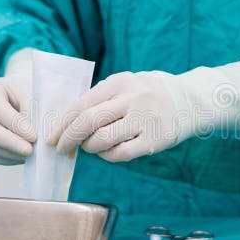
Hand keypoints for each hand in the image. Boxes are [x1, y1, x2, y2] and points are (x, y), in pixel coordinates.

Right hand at [0, 75, 35, 164]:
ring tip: (33, 154)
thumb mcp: (31, 92)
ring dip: (12, 153)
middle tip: (30, 151)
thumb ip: (31, 110)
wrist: (21, 97)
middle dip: (8, 142)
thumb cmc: (26, 91)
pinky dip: (10, 158)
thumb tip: (32, 137)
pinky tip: (25, 156)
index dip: (14, 123)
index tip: (34, 136)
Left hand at [48, 58, 239, 162]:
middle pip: (88, 121)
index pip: (81, 103)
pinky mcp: (154, 140)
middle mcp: (132, 98)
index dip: (62, 122)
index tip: (51, 136)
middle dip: (68, 138)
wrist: (188, 101)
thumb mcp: (125, 85)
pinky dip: (107, 156)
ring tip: (89, 148)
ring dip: (89, 148)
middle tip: (60, 148)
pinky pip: (120, 154)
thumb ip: (100, 99)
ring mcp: (144, 119)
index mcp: (120, 82)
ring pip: (102, 139)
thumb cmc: (147, 95)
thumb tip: (65, 121)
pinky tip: (107, 153)